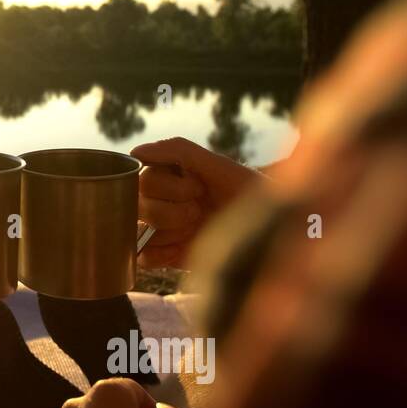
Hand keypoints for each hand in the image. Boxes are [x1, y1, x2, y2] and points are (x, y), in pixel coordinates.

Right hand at [130, 137, 262, 268]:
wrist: (271, 233)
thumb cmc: (248, 194)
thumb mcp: (217, 165)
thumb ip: (177, 151)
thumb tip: (135, 152)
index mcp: (168, 177)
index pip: (142, 180)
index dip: (170, 187)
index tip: (199, 188)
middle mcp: (160, 201)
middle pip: (135, 205)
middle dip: (170, 210)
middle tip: (198, 212)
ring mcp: (161, 229)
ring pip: (135, 230)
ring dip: (167, 231)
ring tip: (192, 231)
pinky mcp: (165, 255)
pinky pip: (141, 256)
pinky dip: (158, 253)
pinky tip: (180, 249)